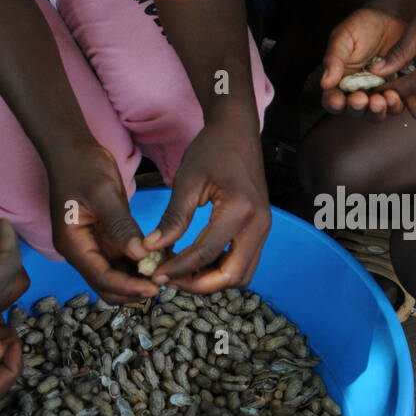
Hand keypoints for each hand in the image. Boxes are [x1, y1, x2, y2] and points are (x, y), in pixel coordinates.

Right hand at [49, 144, 151, 304]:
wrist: (72, 149)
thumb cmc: (82, 165)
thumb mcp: (104, 193)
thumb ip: (121, 225)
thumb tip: (140, 256)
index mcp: (73, 244)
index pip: (101, 278)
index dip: (128, 287)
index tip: (155, 287)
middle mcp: (80, 250)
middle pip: (107, 285)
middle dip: (133, 289)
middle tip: (164, 282)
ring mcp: (92, 245)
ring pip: (116, 276)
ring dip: (138, 278)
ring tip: (166, 269)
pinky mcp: (104, 237)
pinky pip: (122, 259)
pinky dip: (140, 262)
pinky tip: (161, 256)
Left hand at [142, 122, 271, 292]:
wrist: (236, 131)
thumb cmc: (211, 149)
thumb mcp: (187, 180)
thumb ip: (173, 217)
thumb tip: (151, 248)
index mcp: (240, 209)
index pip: (207, 253)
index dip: (179, 269)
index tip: (155, 274)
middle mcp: (259, 224)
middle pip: (232, 275)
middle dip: (199, 284)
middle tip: (169, 279)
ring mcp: (263, 228)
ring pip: (241, 274)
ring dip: (211, 280)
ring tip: (180, 273)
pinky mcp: (260, 228)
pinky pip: (244, 261)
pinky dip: (221, 269)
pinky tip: (196, 262)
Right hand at [321, 7, 409, 116]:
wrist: (394, 16)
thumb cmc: (364, 25)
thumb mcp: (344, 37)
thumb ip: (334, 58)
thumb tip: (325, 83)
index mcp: (340, 79)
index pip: (332, 99)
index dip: (334, 103)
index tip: (339, 100)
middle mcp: (358, 90)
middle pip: (354, 111)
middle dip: (357, 109)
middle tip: (362, 99)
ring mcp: (378, 92)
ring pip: (375, 114)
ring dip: (376, 111)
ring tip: (380, 100)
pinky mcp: (398, 90)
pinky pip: (396, 106)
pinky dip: (395, 106)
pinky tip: (395, 96)